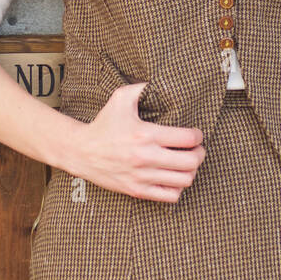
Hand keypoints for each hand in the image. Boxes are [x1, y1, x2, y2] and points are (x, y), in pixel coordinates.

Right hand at [71, 81, 205, 201]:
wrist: (81, 151)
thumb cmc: (103, 125)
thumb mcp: (120, 98)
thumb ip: (142, 88)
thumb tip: (161, 82)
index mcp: (145, 134)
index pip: (188, 138)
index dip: (197, 136)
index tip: (195, 134)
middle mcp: (146, 157)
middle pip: (191, 162)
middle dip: (199, 154)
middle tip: (196, 150)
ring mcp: (142, 177)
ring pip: (184, 180)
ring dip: (190, 171)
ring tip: (185, 164)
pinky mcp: (137, 191)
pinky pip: (170, 196)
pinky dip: (176, 188)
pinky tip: (171, 177)